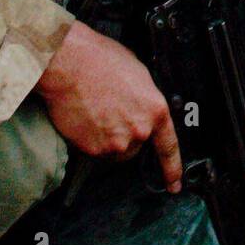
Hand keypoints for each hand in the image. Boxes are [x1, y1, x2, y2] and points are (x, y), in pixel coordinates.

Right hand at [35, 20, 181, 192]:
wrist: (70, 64)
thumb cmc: (100, 60)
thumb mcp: (137, 73)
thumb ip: (145, 99)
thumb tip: (142, 108)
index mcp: (154, 110)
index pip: (168, 147)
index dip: (172, 169)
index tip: (174, 184)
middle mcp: (139, 130)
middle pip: (136, 144)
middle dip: (125, 132)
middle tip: (111, 109)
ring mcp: (116, 143)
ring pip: (114, 149)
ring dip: (108, 136)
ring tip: (96, 109)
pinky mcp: (94, 149)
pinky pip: (95, 150)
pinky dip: (90, 138)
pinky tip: (85, 116)